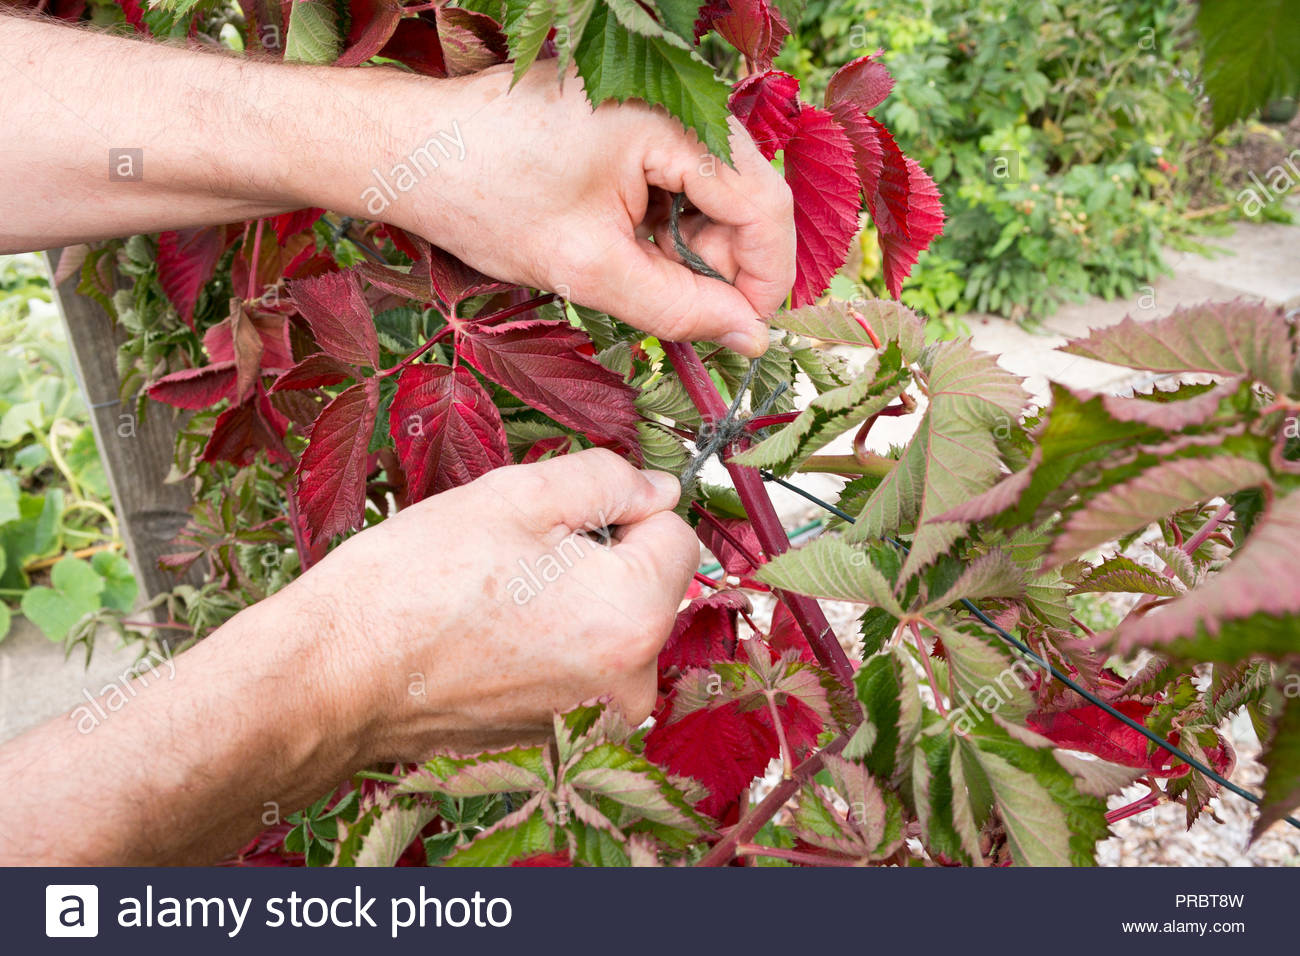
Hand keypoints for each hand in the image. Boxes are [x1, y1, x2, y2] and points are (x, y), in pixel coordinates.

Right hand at [289, 449, 697, 758]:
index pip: (676, 534)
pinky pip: (584, 668)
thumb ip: (606, 479)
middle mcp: (632, 683)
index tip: (564, 518)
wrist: (334, 678)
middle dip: (601, 559)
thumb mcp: (516, 496)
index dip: (625, 509)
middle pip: (650, 586)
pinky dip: (555, 646)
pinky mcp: (564, 740)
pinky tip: (494, 638)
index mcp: (634, 616)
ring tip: (500, 601)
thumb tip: (658, 487)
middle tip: (519, 559)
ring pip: (615, 626)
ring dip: (577, 602)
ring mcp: (597, 721)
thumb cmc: (415, 585)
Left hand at [379, 62, 794, 356]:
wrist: (407, 152)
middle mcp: (672, 94)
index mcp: (668, 118)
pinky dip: (667, 223)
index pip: (761, 205)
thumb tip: (749, 337)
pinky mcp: (632, 111)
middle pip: (744, 195)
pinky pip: (679, 175)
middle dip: (725, 265)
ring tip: (641, 281)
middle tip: (688, 317)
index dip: (764, 278)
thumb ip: (679, 310)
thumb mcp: (587, 270)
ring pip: (715, 190)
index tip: (745, 332)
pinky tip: (629, 249)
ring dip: (694, 249)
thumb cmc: (482, 198)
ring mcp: (653, 97)